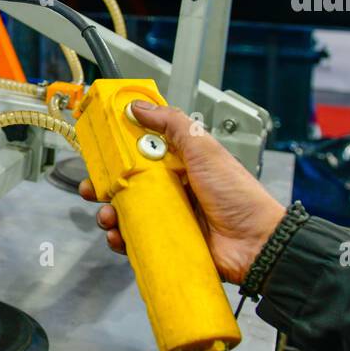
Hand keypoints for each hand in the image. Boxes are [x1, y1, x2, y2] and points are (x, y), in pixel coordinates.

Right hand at [78, 100, 284, 284]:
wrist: (257, 244)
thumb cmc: (237, 195)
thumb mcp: (204, 149)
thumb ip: (173, 124)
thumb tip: (139, 107)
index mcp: (180, 164)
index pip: (139, 152)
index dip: (116, 151)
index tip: (98, 150)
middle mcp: (171, 189)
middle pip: (126, 184)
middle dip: (104, 186)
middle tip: (92, 187)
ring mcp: (168, 218)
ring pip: (126, 213)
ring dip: (108, 214)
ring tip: (107, 216)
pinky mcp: (166, 243)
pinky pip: (135, 240)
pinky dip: (120, 239)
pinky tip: (117, 237)